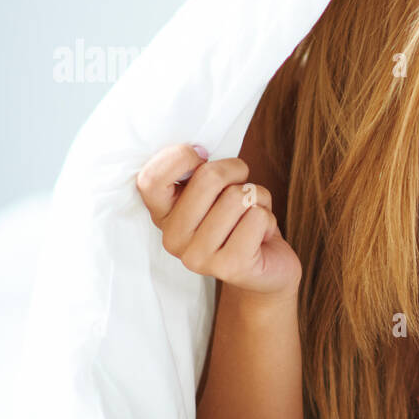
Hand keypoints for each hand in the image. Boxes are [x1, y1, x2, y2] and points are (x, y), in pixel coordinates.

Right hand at [135, 143, 301, 298]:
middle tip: (242, 187)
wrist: (267, 267)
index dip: (181, 157)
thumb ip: (200, 173)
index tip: (204, 156)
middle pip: (208, 178)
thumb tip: (200, 150)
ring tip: (251, 216)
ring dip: (256, 198)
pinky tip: (261, 235)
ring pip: (237, 197)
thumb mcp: (214, 192)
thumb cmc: (239, 220)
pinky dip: (268, 216)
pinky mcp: (229, 267)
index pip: (151, 178)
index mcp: (162, 215)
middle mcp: (172, 239)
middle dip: (235, 171)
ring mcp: (198, 257)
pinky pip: (257, 217)